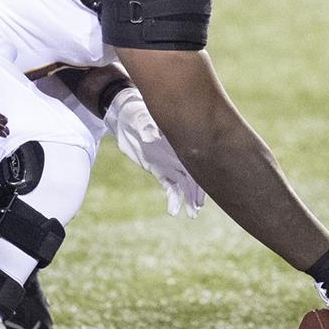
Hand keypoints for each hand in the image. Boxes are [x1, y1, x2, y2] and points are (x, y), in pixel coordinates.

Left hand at [104, 89, 204, 216]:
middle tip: (197, 208)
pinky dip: (173, 198)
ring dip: (188, 199)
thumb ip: (148, 127)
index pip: (195, 162)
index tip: (202, 190)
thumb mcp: (141, 119)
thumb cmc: (136, 114)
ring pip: (184, 185)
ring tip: (191, 215)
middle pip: (193, 177)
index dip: (201, 177)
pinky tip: (173, 211)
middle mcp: (178, 155)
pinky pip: (170, 186)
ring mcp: (170, 164)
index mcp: (179, 143)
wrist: (125, 117)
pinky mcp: (160, 170)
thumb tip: (151, 136)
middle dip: (197, 193)